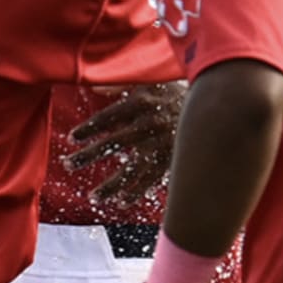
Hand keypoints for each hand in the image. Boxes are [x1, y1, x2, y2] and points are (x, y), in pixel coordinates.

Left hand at [66, 82, 185, 203]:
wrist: (214, 103)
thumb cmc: (176, 90)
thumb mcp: (149, 81)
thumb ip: (122, 84)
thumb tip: (95, 88)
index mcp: (141, 103)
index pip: (108, 118)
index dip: (88, 128)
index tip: (71, 138)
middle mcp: (149, 125)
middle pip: (113, 143)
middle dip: (89, 155)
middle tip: (68, 164)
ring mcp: (162, 145)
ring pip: (132, 169)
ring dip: (111, 185)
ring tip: (93, 196)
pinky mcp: (173, 159)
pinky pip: (153, 180)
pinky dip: (138, 191)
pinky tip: (122, 201)